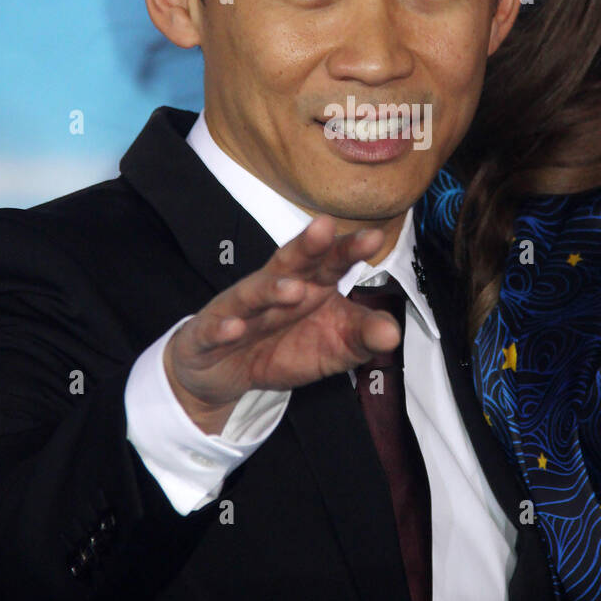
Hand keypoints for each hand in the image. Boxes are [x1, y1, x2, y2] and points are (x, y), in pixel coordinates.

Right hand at [164, 215, 400, 432]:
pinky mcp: (208, 335)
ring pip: (253, 294)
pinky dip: (223, 328)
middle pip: (290, 264)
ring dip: (271, 289)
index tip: (373, 238)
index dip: (348, 251)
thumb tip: (392, 332)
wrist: (222, 372)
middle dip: (307, 247)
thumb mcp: (331, 349)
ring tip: (293, 289)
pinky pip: (215, 330)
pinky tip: (234, 328)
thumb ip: (361, 337)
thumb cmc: (281, 348)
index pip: (330, 264)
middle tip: (324, 229)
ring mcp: (238, 310)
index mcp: (308, 286)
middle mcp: (273, 290)